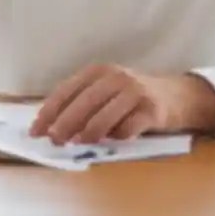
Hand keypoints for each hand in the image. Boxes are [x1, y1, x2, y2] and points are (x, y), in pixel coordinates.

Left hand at [28, 64, 214, 145]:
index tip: (35, 131)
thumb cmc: (133, 97)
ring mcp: (136, 92)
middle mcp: (118, 77)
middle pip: (84, 103)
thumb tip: (49, 127)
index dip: (49, 112)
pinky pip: (128, 128)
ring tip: (80, 144)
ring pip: (104, 116)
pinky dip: (116, 137)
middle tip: (54, 141)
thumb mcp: (107, 90)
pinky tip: (112, 142)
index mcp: (100, 71)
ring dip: (88, 133)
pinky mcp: (152, 110)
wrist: (178, 96)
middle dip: (64, 124)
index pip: (67, 91)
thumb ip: (82, 103)